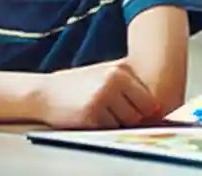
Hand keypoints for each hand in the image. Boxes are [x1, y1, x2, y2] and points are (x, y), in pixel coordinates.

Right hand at [35, 60, 159, 129]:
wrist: (45, 92)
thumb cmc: (78, 85)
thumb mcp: (105, 74)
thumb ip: (130, 85)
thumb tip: (157, 107)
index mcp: (120, 70)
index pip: (149, 100)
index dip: (145, 112)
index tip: (136, 114)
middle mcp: (113, 82)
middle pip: (140, 114)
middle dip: (131, 119)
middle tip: (113, 113)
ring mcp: (101, 98)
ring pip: (125, 124)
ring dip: (116, 124)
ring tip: (100, 112)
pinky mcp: (90, 115)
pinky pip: (108, 130)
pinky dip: (102, 128)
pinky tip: (90, 117)